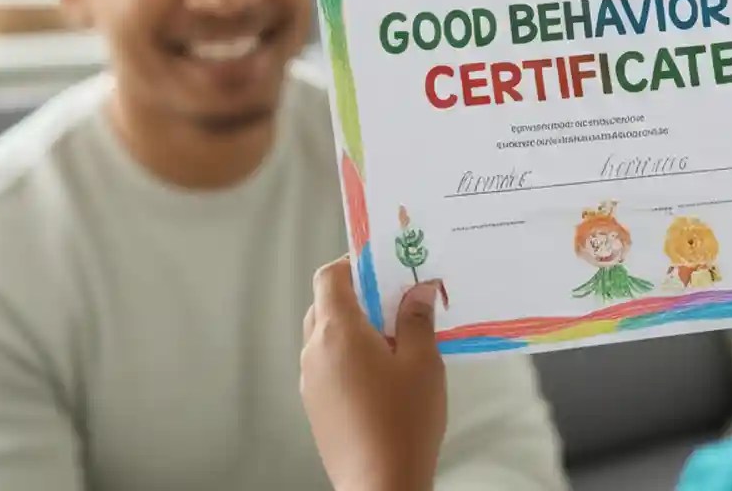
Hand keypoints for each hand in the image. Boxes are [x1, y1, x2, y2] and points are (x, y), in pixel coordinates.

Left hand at [300, 257, 447, 490]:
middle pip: (324, 305)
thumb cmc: (404, 420)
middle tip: (395, 301)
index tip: (383, 265)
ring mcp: (309, 380)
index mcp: (337, 331)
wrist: (380, 484)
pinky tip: (381, 374)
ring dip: (352, 328)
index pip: (329, 277)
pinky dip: (347, 356)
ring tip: (393, 341)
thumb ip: (417, 320)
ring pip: (324, 336)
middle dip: (357, 296)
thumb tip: (417, 290)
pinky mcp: (314, 405)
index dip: (353, 264)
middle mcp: (314, 351)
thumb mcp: (423, 362)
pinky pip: (326, 365)